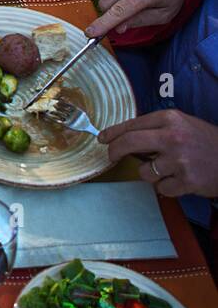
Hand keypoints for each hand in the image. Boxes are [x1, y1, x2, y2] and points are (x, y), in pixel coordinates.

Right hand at [85, 0, 202, 37]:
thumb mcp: (165, 13)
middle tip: (122, 19)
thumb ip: (141, 21)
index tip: (91, 32)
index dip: (104, 23)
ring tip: (132, 1)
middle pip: (105, 4)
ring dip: (113, 5)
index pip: (120, 10)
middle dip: (109, 16)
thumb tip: (118, 28)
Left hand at [99, 110, 217, 198]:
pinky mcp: (186, 181)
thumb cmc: (206, 142)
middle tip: (111, 156)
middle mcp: (173, 137)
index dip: (113, 133)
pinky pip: (161, 188)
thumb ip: (157, 128)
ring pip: (144, 172)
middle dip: (114, 151)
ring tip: (169, 169)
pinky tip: (181, 180)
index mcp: (171, 119)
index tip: (102, 139)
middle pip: (129, 143)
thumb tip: (123, 136)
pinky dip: (168, 187)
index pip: (132, 125)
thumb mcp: (184, 125)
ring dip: (151, 174)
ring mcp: (179, 160)